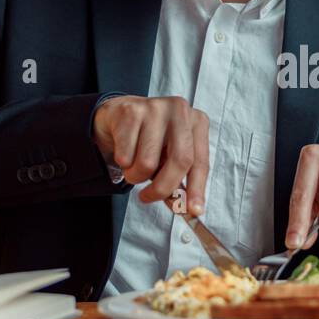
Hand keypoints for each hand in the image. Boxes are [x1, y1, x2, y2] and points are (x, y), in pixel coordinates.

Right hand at [93, 96, 209, 212]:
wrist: (118, 114)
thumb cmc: (149, 139)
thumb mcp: (168, 159)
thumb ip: (178, 183)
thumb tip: (185, 209)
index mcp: (197, 122)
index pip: (200, 162)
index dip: (197, 189)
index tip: (194, 211)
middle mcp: (181, 111)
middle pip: (180, 161)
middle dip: (163, 189)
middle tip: (147, 198)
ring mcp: (155, 108)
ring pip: (148, 163)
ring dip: (136, 175)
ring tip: (134, 165)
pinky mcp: (130, 112)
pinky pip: (125, 156)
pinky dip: (122, 164)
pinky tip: (124, 151)